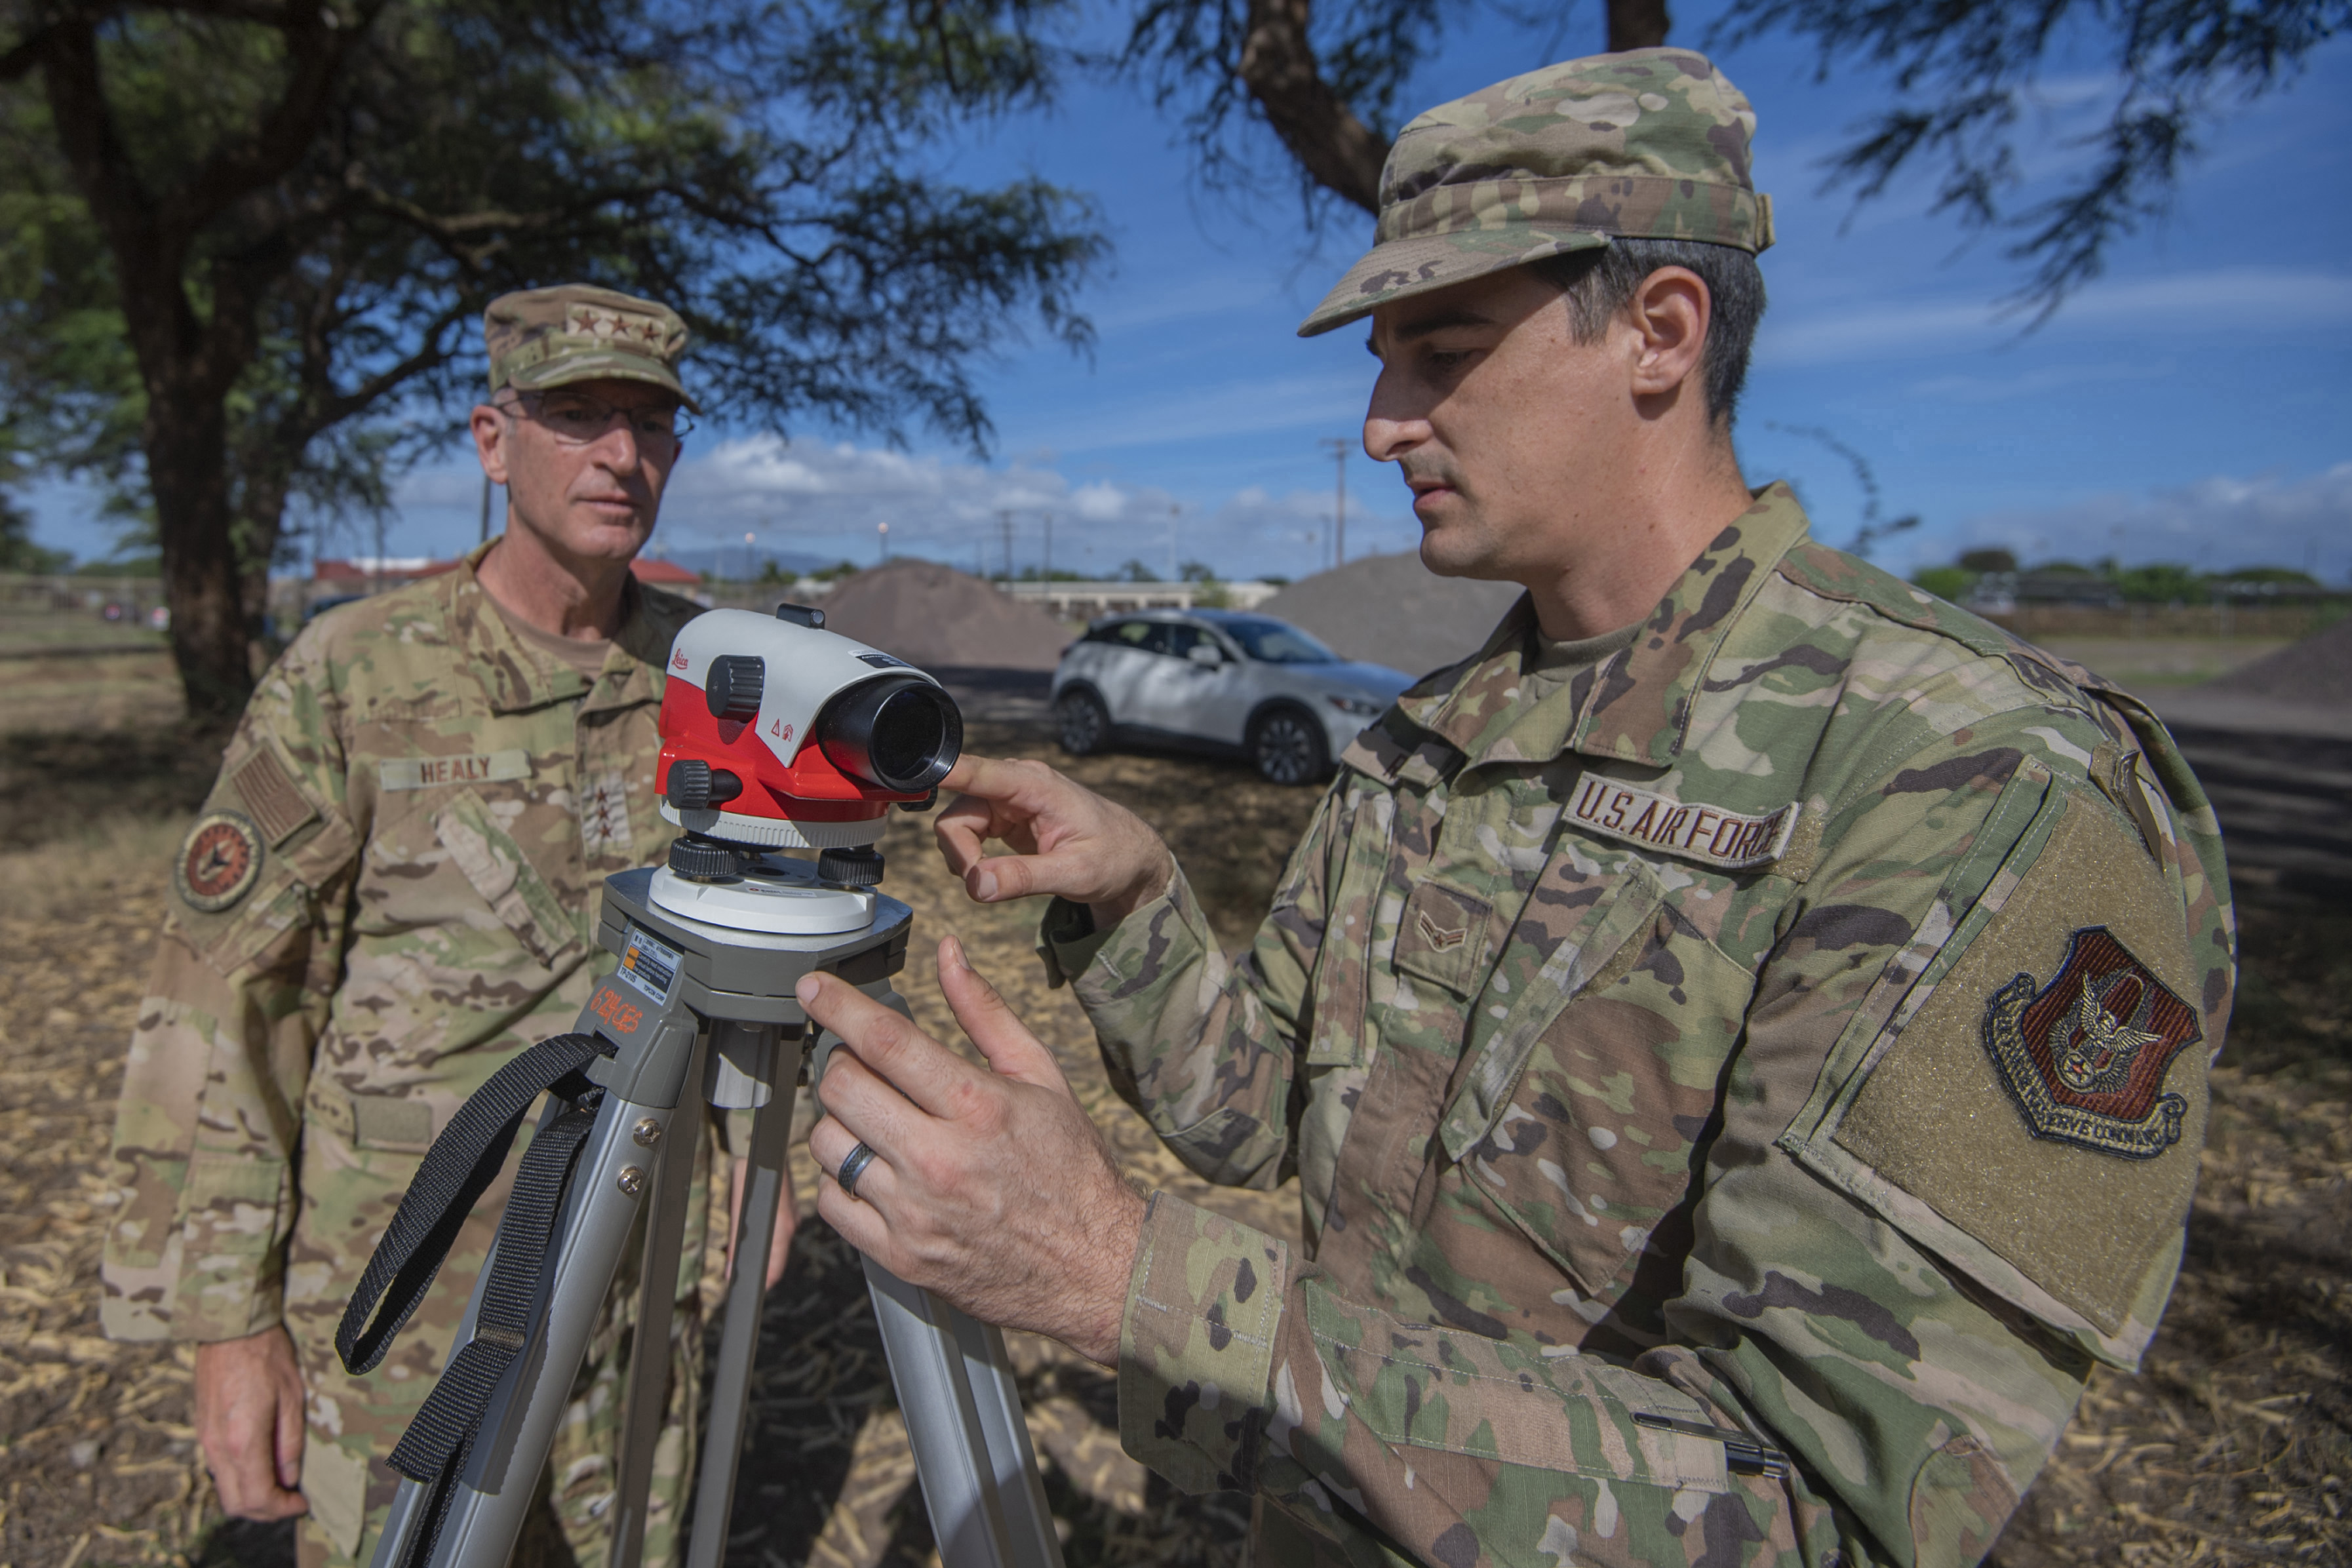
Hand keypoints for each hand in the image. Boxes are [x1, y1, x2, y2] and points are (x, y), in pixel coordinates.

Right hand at [194, 1325, 308, 1519]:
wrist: (229, 1328)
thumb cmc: (267, 1356)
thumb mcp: (292, 1397)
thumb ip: (290, 1442)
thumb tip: (289, 1478)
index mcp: (243, 1441)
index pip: (258, 1497)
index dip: (282, 1509)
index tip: (301, 1504)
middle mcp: (217, 1447)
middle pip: (236, 1503)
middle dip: (266, 1511)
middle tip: (291, 1500)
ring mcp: (204, 1440)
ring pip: (225, 1489)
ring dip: (251, 1496)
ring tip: (281, 1484)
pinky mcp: (202, 1431)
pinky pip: (218, 1470)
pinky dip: (239, 1479)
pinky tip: (262, 1464)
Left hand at [728, 1152, 798, 1290]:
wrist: (758, 1147)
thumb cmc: (747, 1176)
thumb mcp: (737, 1211)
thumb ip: (736, 1242)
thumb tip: (730, 1270)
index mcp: (781, 1229)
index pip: (775, 1270)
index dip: (762, 1284)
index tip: (749, 1290)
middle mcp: (790, 1224)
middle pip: (777, 1259)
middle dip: (761, 1270)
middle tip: (740, 1274)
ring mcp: (791, 1215)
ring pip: (778, 1244)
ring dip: (764, 1253)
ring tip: (743, 1255)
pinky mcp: (788, 1207)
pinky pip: (780, 1230)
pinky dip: (768, 1237)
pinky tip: (755, 1232)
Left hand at [800, 936, 1147, 1365]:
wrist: (1093, 1267)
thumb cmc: (1070, 1167)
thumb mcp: (1042, 1076)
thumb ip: (985, 1013)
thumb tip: (948, 953)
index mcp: (979, 1106)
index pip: (886, 1041)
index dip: (839, 1005)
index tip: (813, 987)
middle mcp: (941, 1159)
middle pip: (842, 1088)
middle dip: (842, 1065)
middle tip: (865, 1068)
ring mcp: (915, 1212)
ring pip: (827, 1143)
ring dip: (840, 1122)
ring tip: (877, 1122)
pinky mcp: (900, 1256)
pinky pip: (831, 1202)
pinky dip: (841, 1179)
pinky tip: (876, 1170)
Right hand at [934, 756, 1173, 928]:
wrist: (1130, 858)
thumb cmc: (1112, 858)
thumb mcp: (1076, 874)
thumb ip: (1025, 878)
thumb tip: (977, 885)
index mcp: (1036, 785)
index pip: (980, 772)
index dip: (944, 772)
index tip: (911, 772)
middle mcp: (1016, 784)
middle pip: (957, 811)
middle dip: (961, 853)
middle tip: (984, 886)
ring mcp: (1008, 799)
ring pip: (957, 825)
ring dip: (965, 858)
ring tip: (998, 882)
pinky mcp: (1004, 816)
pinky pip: (968, 834)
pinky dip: (972, 858)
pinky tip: (994, 873)